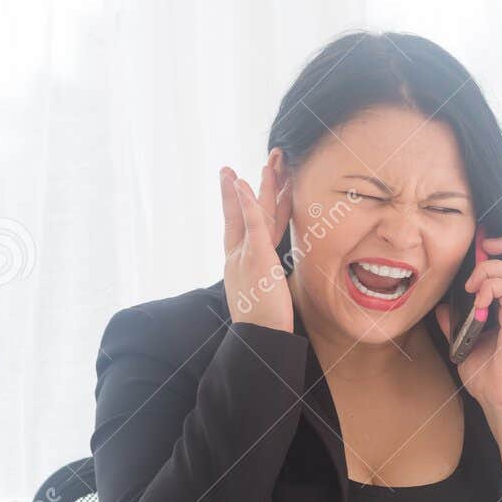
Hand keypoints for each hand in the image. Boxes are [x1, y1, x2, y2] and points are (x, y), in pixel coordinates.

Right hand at [222, 157, 293, 332]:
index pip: (244, 228)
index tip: (241, 186)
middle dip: (240, 189)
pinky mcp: (256, 257)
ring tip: (256, 163)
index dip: (242, 206)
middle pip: (241, 215)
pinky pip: (253, 224)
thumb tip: (269, 276)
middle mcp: (237, 256)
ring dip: (253, 186)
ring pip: (250, 213)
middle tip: (232, 168)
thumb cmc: (264, 322)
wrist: (260, 338)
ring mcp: (245, 255)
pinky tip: (244, 183)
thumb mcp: (261, 294)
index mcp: (239, 263)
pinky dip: (246, 203)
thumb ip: (263, 277)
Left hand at [435, 235, 501, 413]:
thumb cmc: (489, 378)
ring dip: (489, 268)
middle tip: (484, 247)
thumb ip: (456, 324)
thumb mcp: (465, 344)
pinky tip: (477, 300)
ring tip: (472, 286)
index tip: (481, 246)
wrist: (501, 401)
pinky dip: (491, 285)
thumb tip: (442, 309)